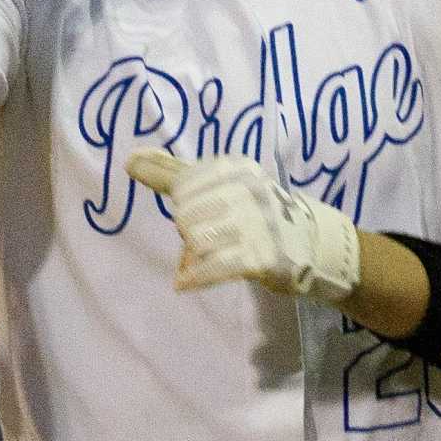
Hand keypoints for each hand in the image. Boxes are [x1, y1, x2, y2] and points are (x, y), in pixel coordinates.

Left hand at [125, 150, 360, 302]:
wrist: (310, 243)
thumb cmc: (254, 211)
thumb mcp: (219, 183)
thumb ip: (173, 172)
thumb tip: (131, 158)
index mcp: (234, 168)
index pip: (181, 185)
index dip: (174, 195)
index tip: (162, 184)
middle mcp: (247, 189)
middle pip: (184, 216)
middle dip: (189, 232)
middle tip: (215, 237)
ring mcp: (257, 223)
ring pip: (195, 241)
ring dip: (195, 255)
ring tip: (217, 254)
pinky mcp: (261, 256)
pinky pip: (212, 268)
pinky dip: (195, 277)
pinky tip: (186, 282)